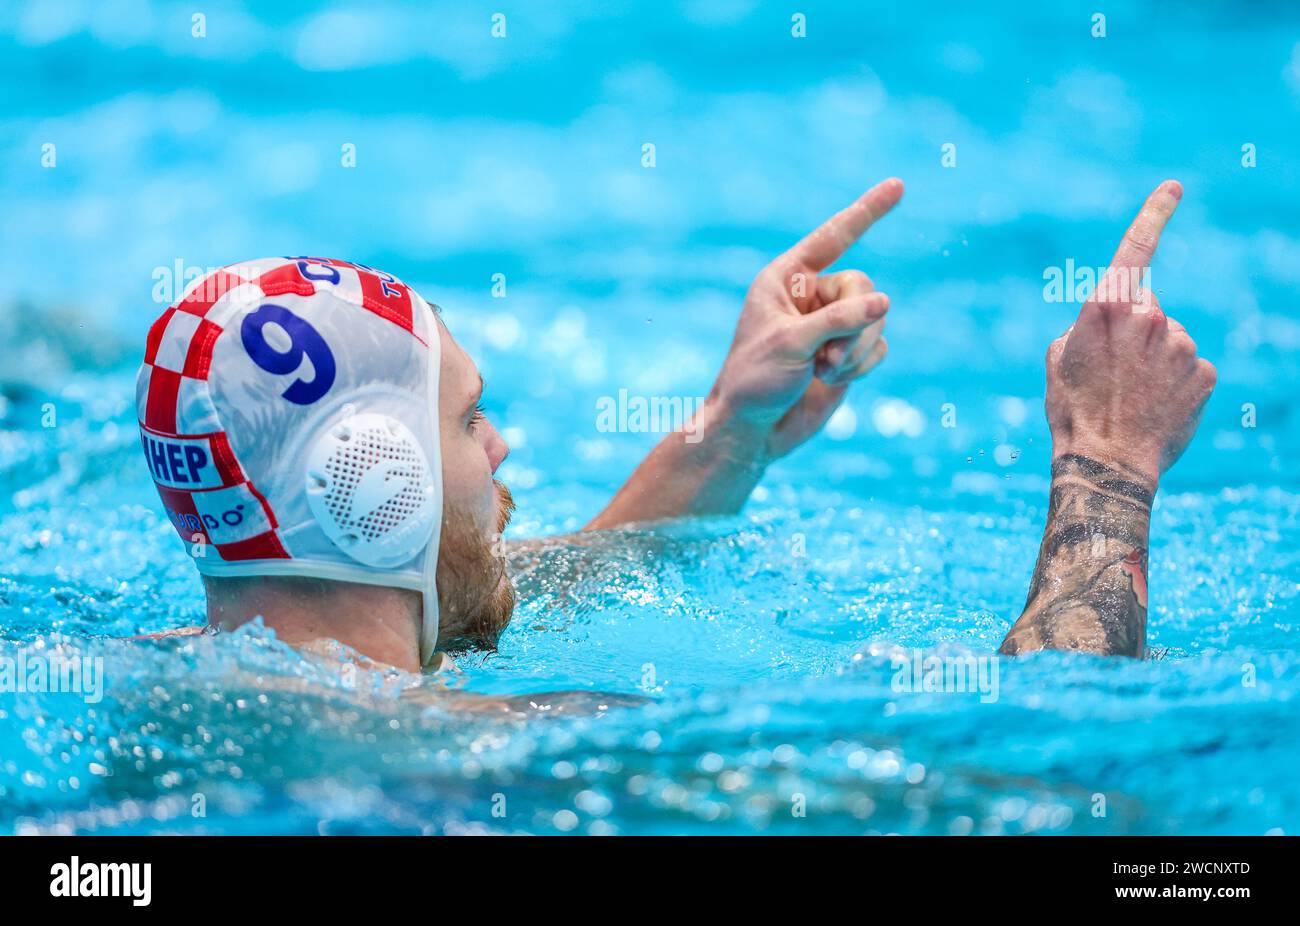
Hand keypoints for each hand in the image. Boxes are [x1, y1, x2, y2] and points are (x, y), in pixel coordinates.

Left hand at [708, 178, 902, 459]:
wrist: (753, 430)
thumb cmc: (755, 381)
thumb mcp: (792, 344)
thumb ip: (839, 320)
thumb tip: (885, 302)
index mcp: (786, 279)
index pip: (833, 237)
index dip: (866, 212)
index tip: (899, 185)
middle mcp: (811, 297)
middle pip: (863, 286)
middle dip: (854, 324)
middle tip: (826, 356)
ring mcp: (832, 326)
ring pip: (877, 319)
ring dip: (857, 350)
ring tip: (824, 371)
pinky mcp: (848, 354)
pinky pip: (880, 346)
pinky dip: (863, 365)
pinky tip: (832, 380)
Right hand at [1046, 180, 1215, 482]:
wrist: (1106, 464)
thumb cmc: (1073, 412)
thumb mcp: (1059, 360)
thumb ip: (1085, 327)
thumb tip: (1110, 322)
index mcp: (1105, 308)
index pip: (1135, 249)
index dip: (1155, 214)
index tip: (1174, 187)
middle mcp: (1148, 318)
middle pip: (1148, 309)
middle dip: (1134, 332)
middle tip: (1113, 375)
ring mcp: (1180, 345)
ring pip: (1171, 340)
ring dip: (1156, 361)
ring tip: (1133, 397)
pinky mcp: (1204, 372)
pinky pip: (1191, 368)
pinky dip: (1177, 384)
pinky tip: (1157, 408)